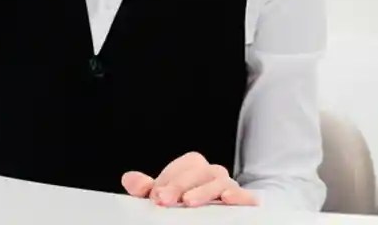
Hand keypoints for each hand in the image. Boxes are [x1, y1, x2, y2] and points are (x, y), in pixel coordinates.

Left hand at [123, 152, 258, 207]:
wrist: (209, 212)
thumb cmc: (182, 199)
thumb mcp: (162, 193)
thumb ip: (145, 187)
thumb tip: (131, 181)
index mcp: (193, 165)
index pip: (181, 168)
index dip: (167, 181)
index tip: (155, 196)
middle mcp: (212, 172)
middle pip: (199, 172)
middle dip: (179, 186)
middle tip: (164, 200)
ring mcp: (228, 186)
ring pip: (220, 182)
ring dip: (204, 191)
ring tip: (189, 202)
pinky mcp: (242, 201)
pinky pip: (246, 195)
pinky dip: (241, 196)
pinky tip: (229, 200)